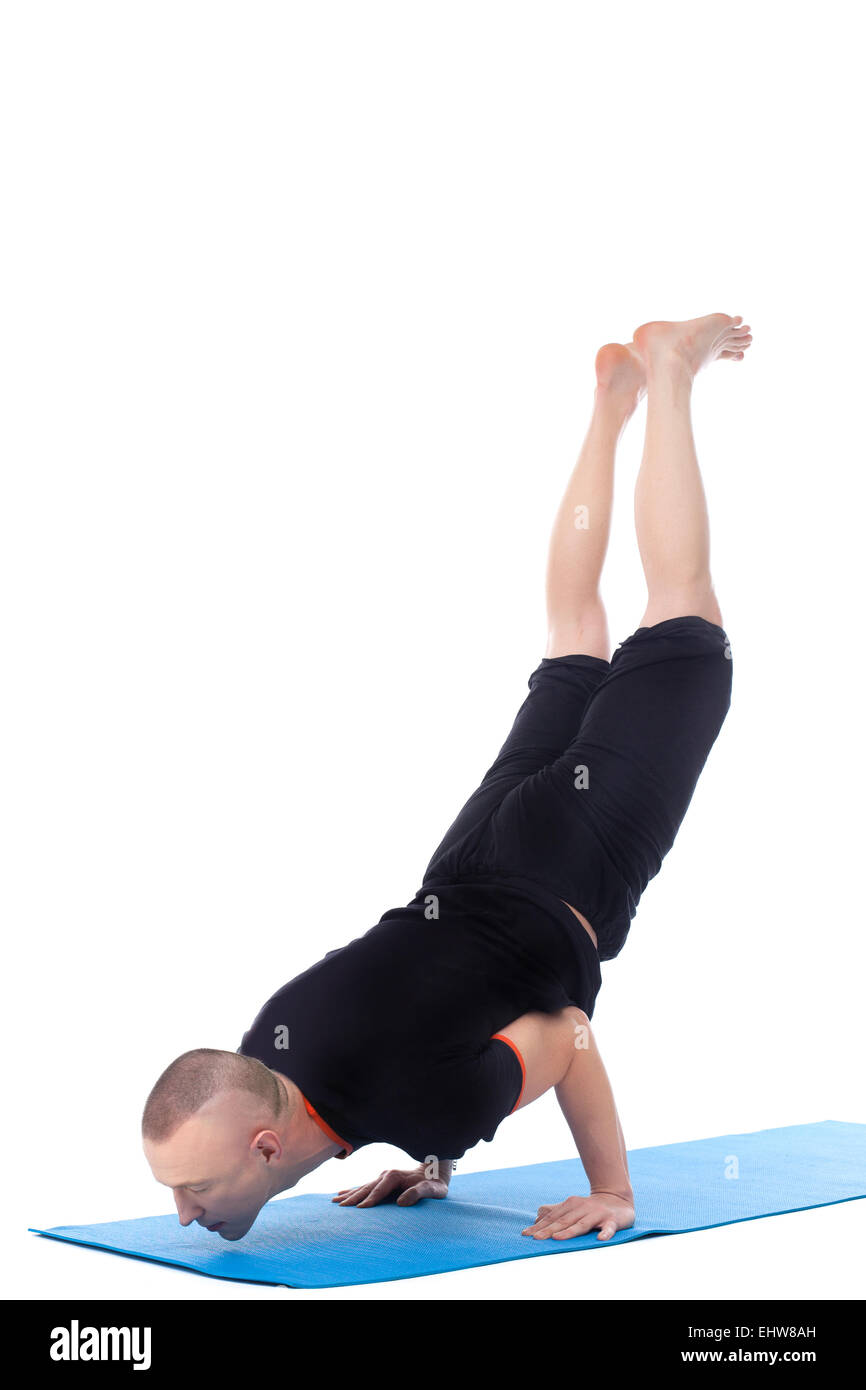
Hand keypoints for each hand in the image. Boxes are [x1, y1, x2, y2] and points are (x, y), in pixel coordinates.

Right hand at [331, 1162, 451, 1207]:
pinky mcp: (382, 1182)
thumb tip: (401, 1202)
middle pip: (367, 1188)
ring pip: (362, 1187)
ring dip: (349, 1194)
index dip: (370, 1199)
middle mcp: (386, 1175)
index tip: (359, 1209)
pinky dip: (353, 1191)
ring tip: (334, 1201)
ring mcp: (383, 1178)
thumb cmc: (434, 1184)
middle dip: (353, 1197)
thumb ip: (418, 1193)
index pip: (379, 1190)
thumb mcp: (432, 1190)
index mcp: (395, 1176)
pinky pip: (365, 1187)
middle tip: (340, 1207)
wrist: (435, 1172)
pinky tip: (342, 1194)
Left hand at [521, 1190, 634, 1240]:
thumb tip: (535, 1219)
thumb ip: (554, 1213)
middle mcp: (582, 1208)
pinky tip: (600, 1239)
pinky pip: (609, 1228)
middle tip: (535, 1239)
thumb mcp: (571, 1208)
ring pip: (582, 1224)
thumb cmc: (589, 1208)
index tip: (526, 1234)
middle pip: (564, 1221)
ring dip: (570, 1232)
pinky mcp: (612, 1220)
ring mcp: (598, 1214)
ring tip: (557, 1238)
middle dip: (549, 1230)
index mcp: (571, 1205)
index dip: (539, 1226)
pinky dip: (605, 1233)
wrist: (617, 1199)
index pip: (553, 1217)